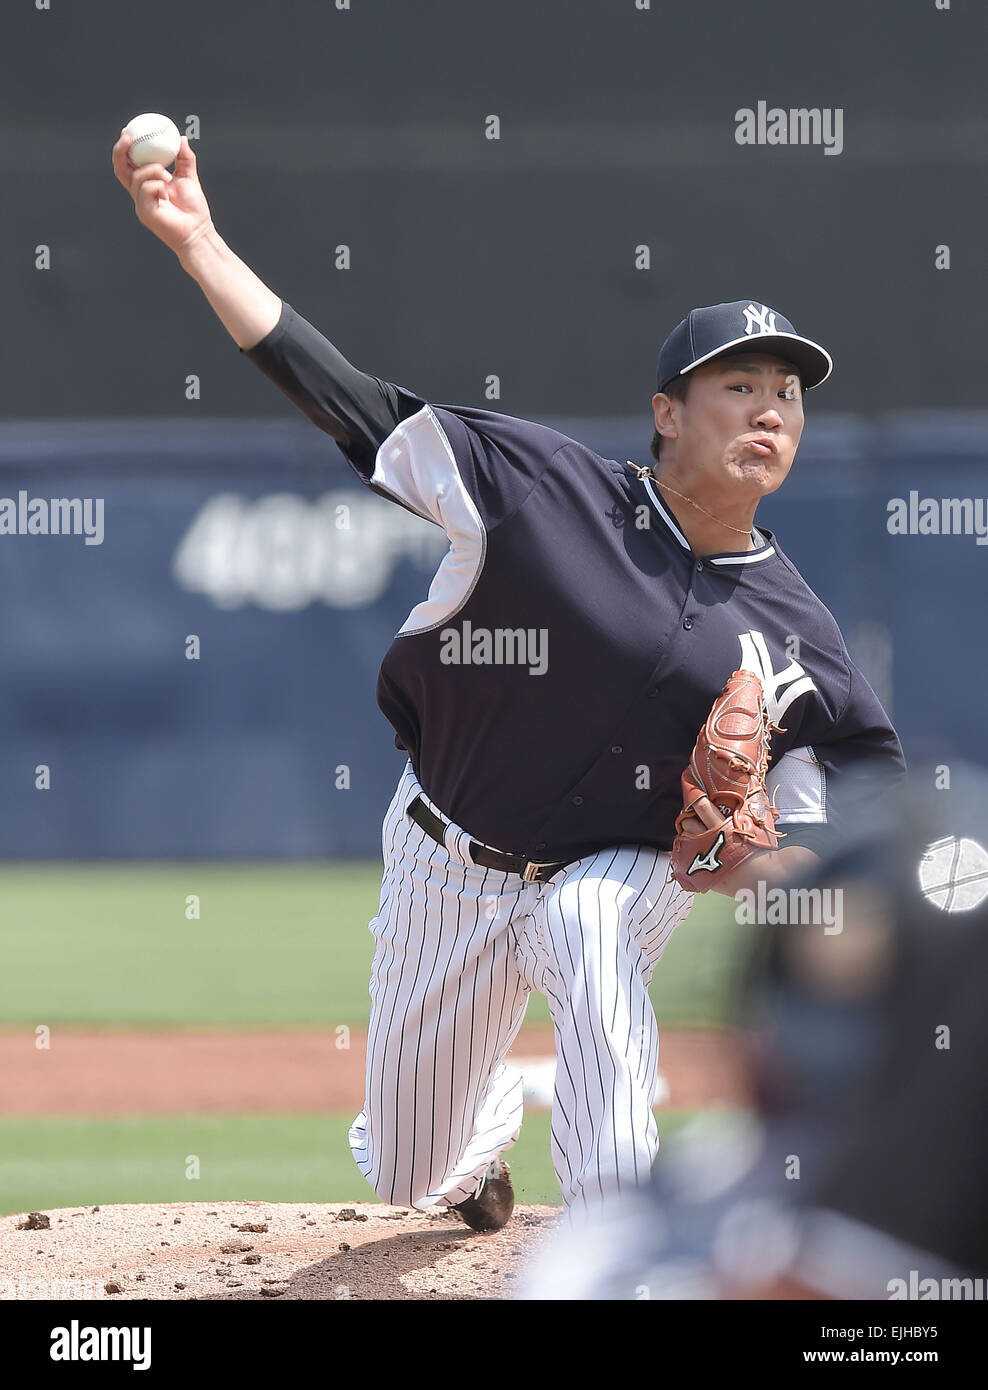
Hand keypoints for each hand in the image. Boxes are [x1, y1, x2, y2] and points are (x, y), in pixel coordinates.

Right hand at [111, 132, 213, 255]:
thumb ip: (185, 158)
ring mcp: (141, 204)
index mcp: (147, 184)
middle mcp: (140, 193)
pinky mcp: (145, 213)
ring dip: (152, 170)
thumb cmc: (194, 209)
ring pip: (137, 177)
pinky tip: (167, 191)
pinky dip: (157, 185)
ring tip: (167, 176)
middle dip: (120, 152)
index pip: (129, 165)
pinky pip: (145, 189)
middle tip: (127, 137)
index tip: (128, 132)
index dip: (125, 149)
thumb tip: (182, 138)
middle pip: (120, 170)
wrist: (199, 232)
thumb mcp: (189, 177)